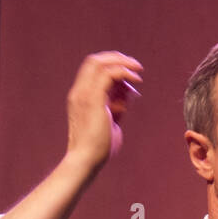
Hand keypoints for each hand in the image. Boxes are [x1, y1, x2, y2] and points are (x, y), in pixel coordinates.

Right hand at [65, 51, 142, 168]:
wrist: (86, 161)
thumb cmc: (98, 148)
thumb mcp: (112, 121)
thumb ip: (118, 105)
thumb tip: (131, 91)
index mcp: (80, 96)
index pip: (92, 70)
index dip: (111, 66)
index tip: (129, 73)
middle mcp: (79, 92)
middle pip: (94, 60)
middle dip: (117, 58)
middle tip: (135, 65)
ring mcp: (84, 94)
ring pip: (100, 62)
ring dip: (122, 62)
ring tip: (138, 69)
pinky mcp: (94, 99)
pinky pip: (108, 74)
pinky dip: (123, 72)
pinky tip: (136, 80)